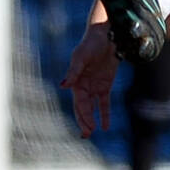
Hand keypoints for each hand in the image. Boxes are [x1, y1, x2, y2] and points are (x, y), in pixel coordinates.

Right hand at [61, 22, 118, 137]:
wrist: (106, 35)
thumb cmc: (91, 43)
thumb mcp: (81, 57)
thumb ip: (73, 72)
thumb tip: (63, 86)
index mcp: (76, 81)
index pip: (79, 103)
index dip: (83, 115)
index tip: (88, 127)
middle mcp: (83, 86)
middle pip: (83, 108)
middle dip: (84, 121)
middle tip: (86, 135)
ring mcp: (94, 86)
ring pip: (92, 107)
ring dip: (92, 119)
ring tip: (93, 132)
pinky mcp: (105, 84)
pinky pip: (104, 102)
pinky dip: (104, 114)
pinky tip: (105, 126)